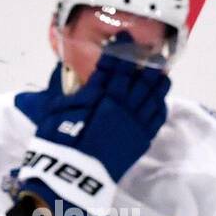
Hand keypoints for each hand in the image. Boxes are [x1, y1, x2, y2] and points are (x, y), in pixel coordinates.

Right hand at [18, 33, 169, 215]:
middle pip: (139, 77)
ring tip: (159, 70)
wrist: (72, 179)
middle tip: (148, 49)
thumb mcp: (55, 111)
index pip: (114, 66)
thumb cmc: (58, 143)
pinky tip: (159, 98)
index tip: (124, 36)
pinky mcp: (141, 140)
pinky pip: (157, 117)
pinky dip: (160, 104)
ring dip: (157, 80)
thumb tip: (71, 71)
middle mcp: (123, 104)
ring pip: (153, 95)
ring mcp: (135, 123)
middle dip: (143, 61)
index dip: (120, 49)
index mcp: (101, 95)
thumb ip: (69, 90)